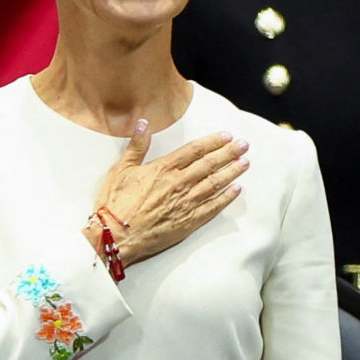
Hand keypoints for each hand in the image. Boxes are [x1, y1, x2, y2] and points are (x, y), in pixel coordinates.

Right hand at [88, 120, 248, 266]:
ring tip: (245, 163)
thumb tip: (143, 123)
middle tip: (244, 146)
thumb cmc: (115, 203)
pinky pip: (212, 208)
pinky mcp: (187, 222)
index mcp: (163, 168)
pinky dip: (225, 198)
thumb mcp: (121, 169)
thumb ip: (136, 146)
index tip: (226, 136)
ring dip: (231, 172)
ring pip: (214, 184)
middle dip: (229, 153)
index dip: (212, 142)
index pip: (194, 150)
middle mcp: (179, 183)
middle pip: (209, 164)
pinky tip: (236, 190)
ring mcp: (185, 203)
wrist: (115, 236)